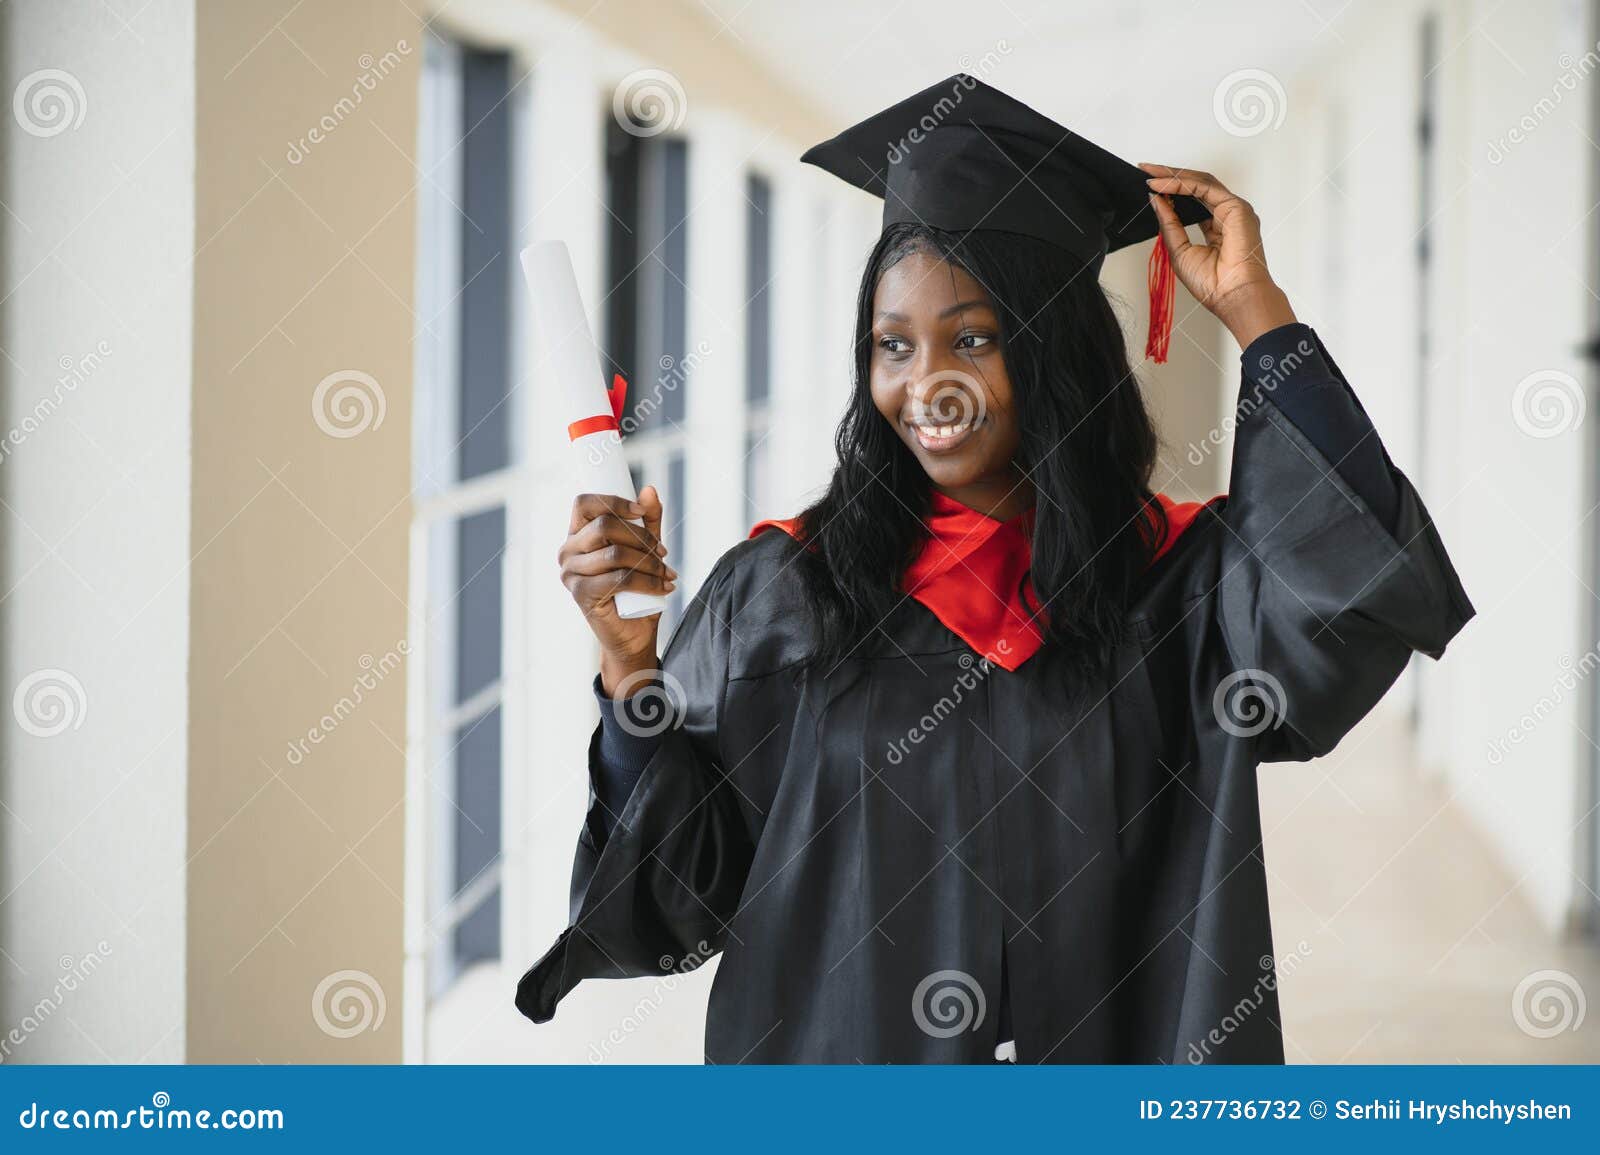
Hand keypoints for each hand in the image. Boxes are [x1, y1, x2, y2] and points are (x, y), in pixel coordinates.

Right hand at [559, 486, 676, 695]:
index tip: (641, 511)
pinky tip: (663, 587)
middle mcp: (567, 551)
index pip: (584, 503)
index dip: (614, 502)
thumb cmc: (635, 590)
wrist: (632, 634)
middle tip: (663, 552)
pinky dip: (648, 581)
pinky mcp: (581, 594)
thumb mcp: (644, 549)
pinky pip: (619, 578)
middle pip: (604, 526)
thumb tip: (649, 490)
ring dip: (649, 562)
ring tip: (666, 573)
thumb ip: (647, 521)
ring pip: (615, 553)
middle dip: (641, 537)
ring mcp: (570, 573)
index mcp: (577, 535)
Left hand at [1140, 163, 1296, 346]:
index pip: (1192, 200)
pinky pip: (1204, 188)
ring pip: (1200, 182)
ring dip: (1173, 176)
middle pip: (1196, 186)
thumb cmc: (1214, 284)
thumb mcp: (1179, 251)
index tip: (1149, 186)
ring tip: (1150, 174)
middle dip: (1169, 176)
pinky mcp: (1235, 207)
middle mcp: (1225, 215)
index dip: (1170, 191)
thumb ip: (1170, 224)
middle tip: (1146, 170)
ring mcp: (1233, 209)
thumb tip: (1156, 201)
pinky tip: (1163, 185)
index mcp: (1216, 227)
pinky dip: (1182, 184)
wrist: (1232, 296)